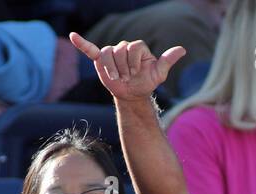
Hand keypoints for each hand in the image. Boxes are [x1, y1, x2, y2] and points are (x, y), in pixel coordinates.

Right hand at [69, 33, 184, 101]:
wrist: (132, 94)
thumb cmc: (146, 83)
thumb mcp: (158, 74)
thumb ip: (167, 61)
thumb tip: (182, 50)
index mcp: (137, 47)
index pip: (133, 48)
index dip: (134, 62)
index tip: (136, 73)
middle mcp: (123, 47)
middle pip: (119, 51)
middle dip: (123, 68)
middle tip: (127, 78)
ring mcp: (111, 53)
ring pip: (107, 54)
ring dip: (112, 69)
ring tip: (117, 78)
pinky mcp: (100, 61)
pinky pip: (90, 50)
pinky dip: (81, 44)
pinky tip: (73, 36)